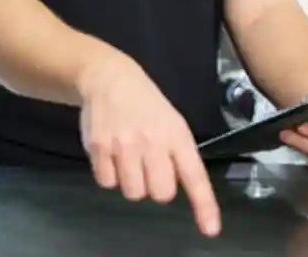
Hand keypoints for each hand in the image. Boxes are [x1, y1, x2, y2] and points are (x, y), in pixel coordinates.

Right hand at [78, 55, 220, 235]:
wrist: (109, 78)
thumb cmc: (146, 103)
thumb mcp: (173, 121)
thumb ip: (178, 153)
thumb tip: (181, 187)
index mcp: (176, 135)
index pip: (194, 176)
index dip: (203, 205)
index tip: (210, 229)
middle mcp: (151, 142)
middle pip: (160, 193)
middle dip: (156, 187)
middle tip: (150, 167)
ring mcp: (123, 145)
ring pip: (133, 192)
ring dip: (132, 182)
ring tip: (129, 160)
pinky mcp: (98, 147)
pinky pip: (107, 182)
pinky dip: (109, 175)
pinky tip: (111, 156)